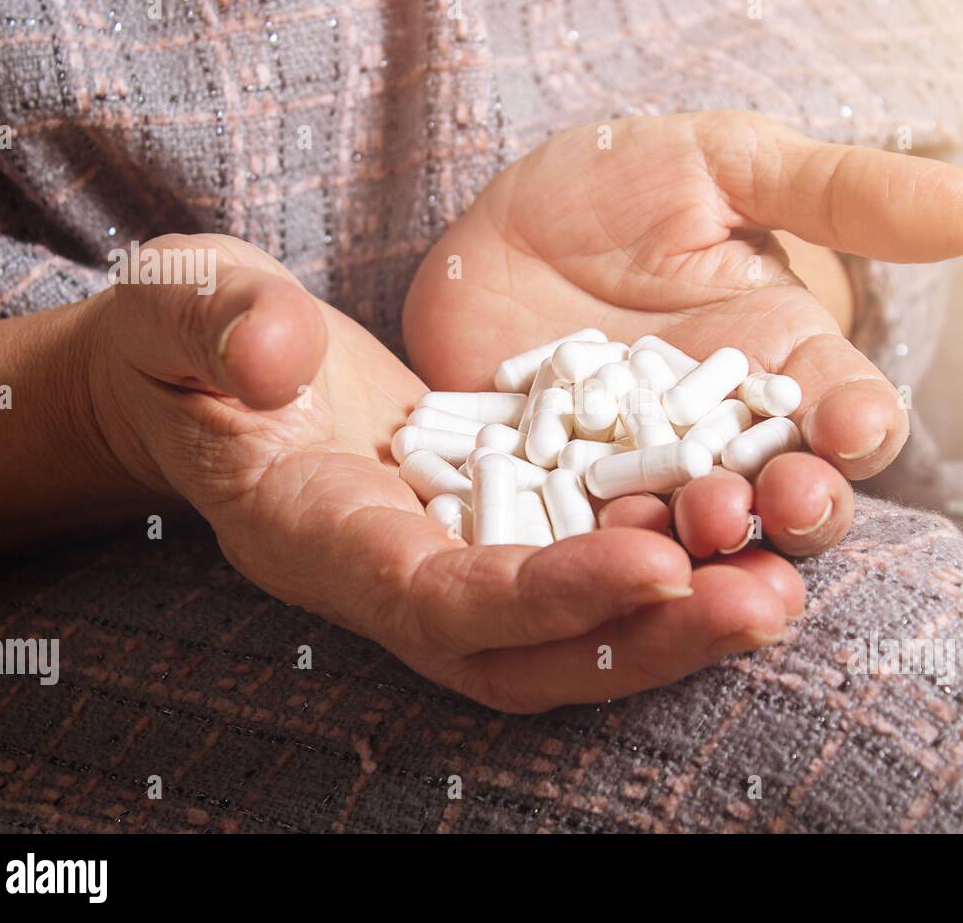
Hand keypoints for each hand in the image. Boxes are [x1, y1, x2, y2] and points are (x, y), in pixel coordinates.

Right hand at [84, 234, 790, 712]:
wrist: (220, 371)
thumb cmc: (185, 340)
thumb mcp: (180, 307)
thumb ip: (215, 324)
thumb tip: (278, 350)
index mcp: (318, 537)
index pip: (436, 598)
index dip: (544, 597)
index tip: (658, 564)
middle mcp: (394, 574)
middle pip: (526, 654)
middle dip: (644, 643)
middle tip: (764, 603)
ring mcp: (449, 560)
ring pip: (569, 634)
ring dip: (677, 623)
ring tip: (782, 585)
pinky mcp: (493, 526)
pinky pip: (583, 569)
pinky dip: (665, 567)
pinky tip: (744, 533)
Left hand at [405, 111, 962, 557]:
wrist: (494, 224)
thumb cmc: (618, 186)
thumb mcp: (724, 165)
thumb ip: (839, 193)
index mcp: (786, 368)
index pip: (849, 416)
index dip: (859, 427)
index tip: (851, 427)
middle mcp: (726, 440)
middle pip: (786, 497)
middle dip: (797, 507)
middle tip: (783, 500)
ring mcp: (645, 479)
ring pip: (697, 537)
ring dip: (707, 544)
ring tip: (696, 527)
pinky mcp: (565, 501)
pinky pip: (589, 543)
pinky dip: (598, 557)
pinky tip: (595, 553)